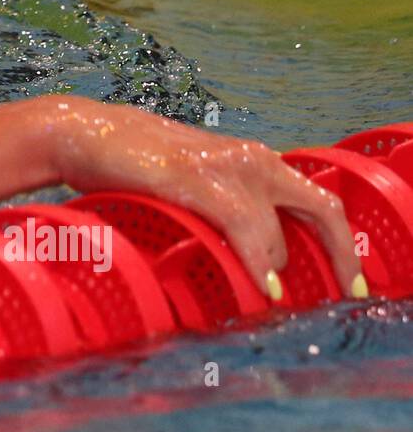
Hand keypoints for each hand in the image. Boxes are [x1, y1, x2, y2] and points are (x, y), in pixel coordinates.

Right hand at [44, 96, 364, 299]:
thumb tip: (242, 251)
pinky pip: (247, 231)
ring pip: (276, 234)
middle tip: (339, 293)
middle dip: (336, 256)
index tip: (347, 276)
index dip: (340, 240)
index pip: (318, 199)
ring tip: (264, 299)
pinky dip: (258, 263)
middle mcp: (252, 159)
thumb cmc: (131, 160)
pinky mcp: (200, 182)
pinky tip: (264, 287)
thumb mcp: (191, 178)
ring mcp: (228, 169)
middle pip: (321, 210)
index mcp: (252, 158)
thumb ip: (223, 202)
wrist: (85, 132)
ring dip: (273, 271)